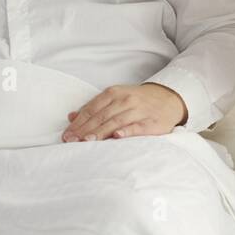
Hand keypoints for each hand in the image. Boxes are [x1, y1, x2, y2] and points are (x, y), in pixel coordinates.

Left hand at [62, 83, 186, 141]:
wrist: (168, 98)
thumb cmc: (136, 101)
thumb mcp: (115, 98)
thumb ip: (94, 108)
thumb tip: (71, 116)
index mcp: (114, 93)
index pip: (92, 109)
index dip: (78, 122)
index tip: (67, 135)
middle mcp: (125, 100)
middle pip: (101, 116)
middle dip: (85, 129)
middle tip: (71, 141)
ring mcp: (139, 110)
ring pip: (116, 121)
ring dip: (101, 132)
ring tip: (87, 141)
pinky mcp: (152, 122)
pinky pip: (138, 127)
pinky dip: (127, 131)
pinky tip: (117, 136)